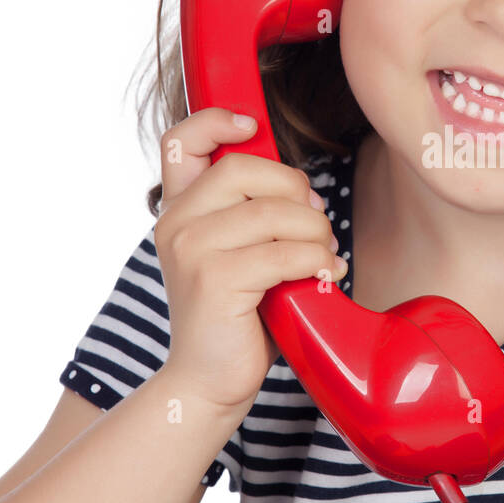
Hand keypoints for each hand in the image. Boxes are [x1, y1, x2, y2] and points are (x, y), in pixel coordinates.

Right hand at [153, 108, 345, 413]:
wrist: (207, 381)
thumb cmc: (235, 315)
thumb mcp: (236, 252)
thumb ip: (250, 211)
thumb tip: (302, 186)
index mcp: (178, 210)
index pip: (179, 142)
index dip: (216, 121)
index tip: (251, 126)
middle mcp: (176, 224)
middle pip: (247, 169)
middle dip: (297, 192)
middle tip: (316, 225)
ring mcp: (192, 250)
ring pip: (275, 212)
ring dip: (315, 233)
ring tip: (323, 256)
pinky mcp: (216, 281)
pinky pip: (287, 252)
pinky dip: (319, 262)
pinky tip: (326, 275)